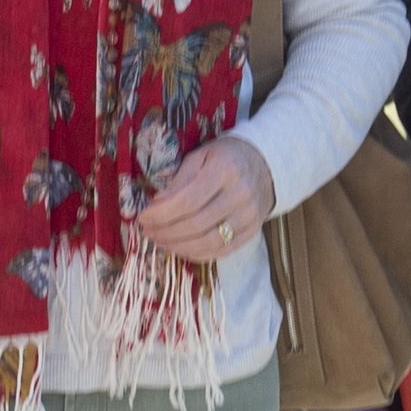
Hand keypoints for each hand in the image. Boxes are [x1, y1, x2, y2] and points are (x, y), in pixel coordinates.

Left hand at [130, 137, 277, 264]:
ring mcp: (249, 217)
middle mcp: (240, 195)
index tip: (143, 218)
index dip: (162, 214)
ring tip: (160, 241)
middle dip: (166, 232)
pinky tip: (180, 248)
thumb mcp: (201, 156)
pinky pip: (221, 251)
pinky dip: (197, 254)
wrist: (267, 164)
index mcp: (225, 170)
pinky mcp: (252, 232)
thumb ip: (180, 180)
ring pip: (209, 243)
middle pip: (197, 224)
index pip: (188, 201)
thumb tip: (158, 204)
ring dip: (179, 247)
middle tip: (148, 232)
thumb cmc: (227, 157)